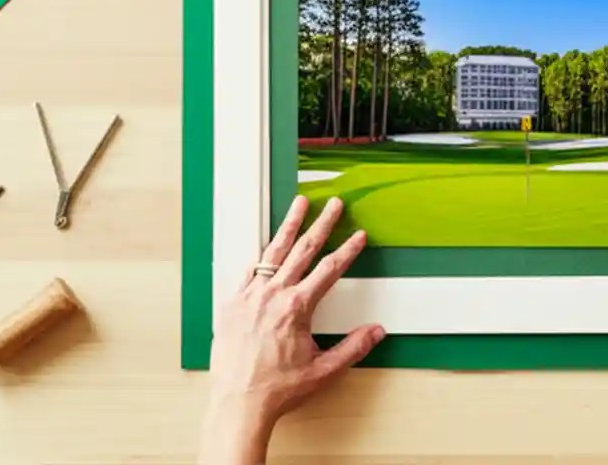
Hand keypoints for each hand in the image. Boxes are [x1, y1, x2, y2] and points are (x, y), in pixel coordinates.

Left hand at [199, 196, 383, 464]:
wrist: (238, 403)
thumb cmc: (277, 389)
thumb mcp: (324, 370)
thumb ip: (353, 347)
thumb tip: (377, 331)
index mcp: (297, 307)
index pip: (329, 269)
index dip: (348, 250)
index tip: (358, 236)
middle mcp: (272, 295)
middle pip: (303, 250)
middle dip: (321, 224)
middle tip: (332, 204)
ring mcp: (249, 297)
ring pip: (273, 252)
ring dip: (289, 226)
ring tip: (298, 205)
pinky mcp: (231, 304)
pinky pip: (247, 272)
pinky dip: (259, 258)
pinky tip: (265, 249)